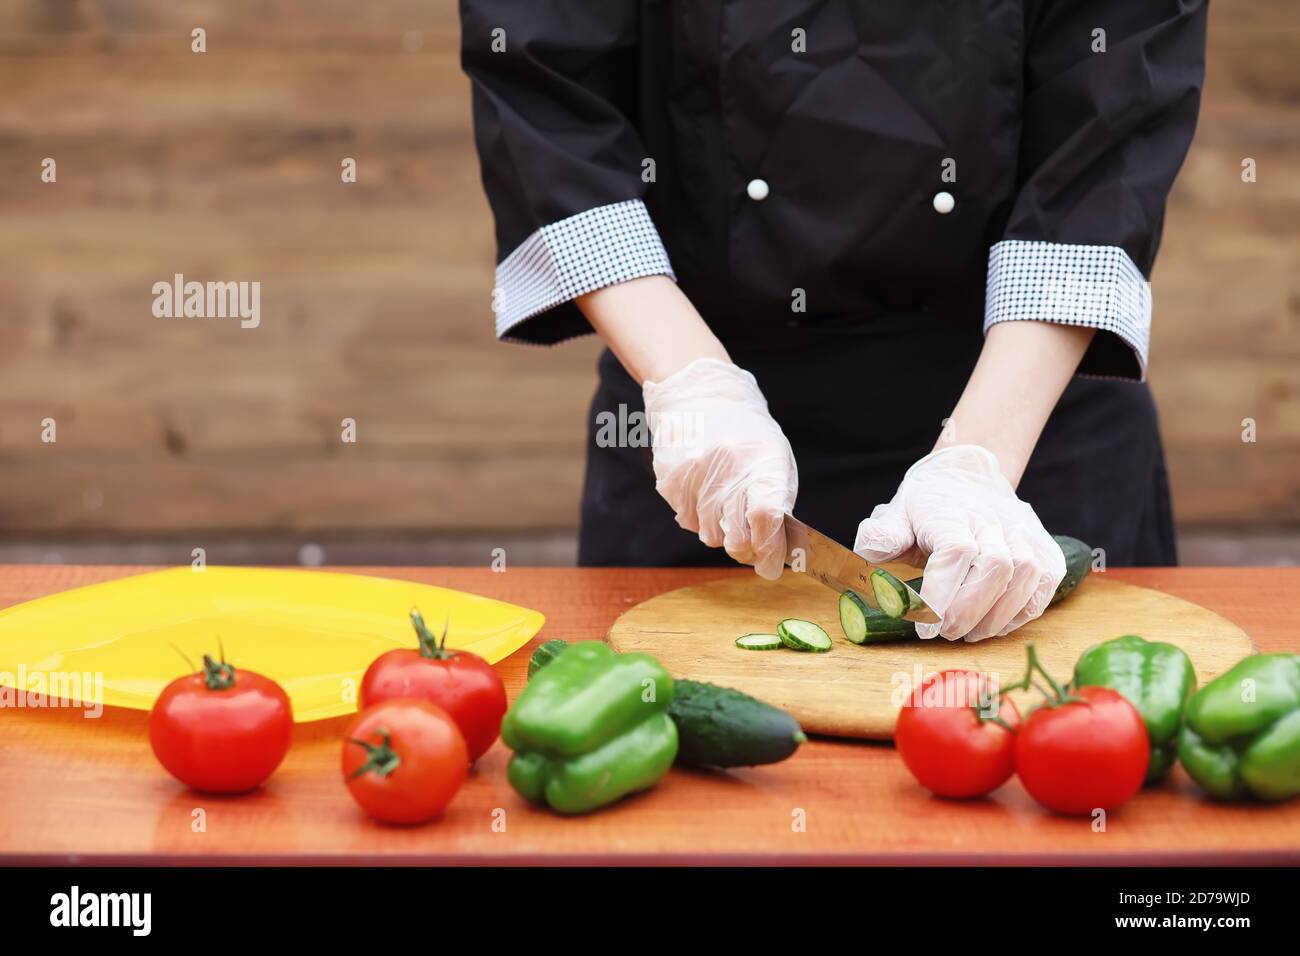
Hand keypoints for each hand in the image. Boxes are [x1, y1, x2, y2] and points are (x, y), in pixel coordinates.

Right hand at [642, 358, 796, 578]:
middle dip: (746, 552)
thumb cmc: (746, 436)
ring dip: (721, 532)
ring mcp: (695, 477)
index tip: (771, 564)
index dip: (770, 549)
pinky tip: (703, 491)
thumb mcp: (773, 458)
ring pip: (710, 537)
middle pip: (736, 539)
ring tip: (724, 505)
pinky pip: (688, 521)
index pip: (766, 516)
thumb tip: (779, 554)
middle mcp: (728, 470)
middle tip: (750, 548)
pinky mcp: (671, 482)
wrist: (699, 397)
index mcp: (762, 462)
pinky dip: (698, 517)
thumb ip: (778, 503)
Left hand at [853, 445, 1064, 641]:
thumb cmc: (927, 507)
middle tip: (946, 633)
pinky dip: (1022, 612)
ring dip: (998, 616)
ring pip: (1026, 575)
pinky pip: (1044, 585)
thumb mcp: (895, 514)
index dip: (942, 593)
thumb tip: (871, 550)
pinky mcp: (1046, 548)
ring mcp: (1024, 532)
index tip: (924, 625)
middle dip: (969, 611)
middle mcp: (992, 518)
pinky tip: (996, 623)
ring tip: (969, 633)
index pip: (955, 551)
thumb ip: (881, 535)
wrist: (968, 477)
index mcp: (950, 512)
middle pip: (996, 566)